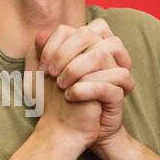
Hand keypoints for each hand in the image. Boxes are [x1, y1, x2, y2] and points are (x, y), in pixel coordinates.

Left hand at [25, 27, 102, 151]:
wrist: (69, 129)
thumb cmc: (57, 98)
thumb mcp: (43, 76)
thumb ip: (41, 53)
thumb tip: (41, 34)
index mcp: (87, 47)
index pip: (75, 29)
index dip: (55, 44)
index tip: (41, 65)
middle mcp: (103, 56)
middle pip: (89, 35)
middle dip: (64, 53)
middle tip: (50, 74)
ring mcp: (113, 73)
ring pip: (102, 56)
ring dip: (76, 69)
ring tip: (61, 85)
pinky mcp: (118, 94)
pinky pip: (109, 83)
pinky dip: (86, 88)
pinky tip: (71, 96)